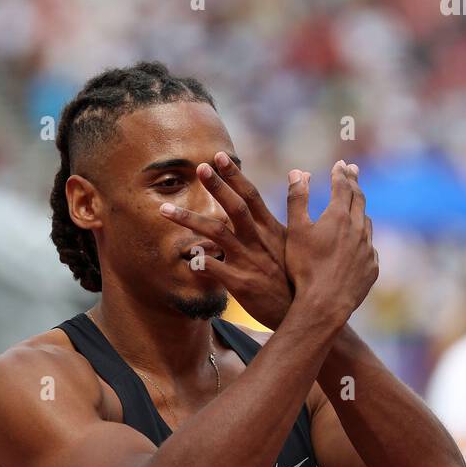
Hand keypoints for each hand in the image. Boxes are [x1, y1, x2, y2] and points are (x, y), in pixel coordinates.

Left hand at [159, 152, 291, 328]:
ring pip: (216, 234)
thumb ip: (292, 207)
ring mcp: (248, 261)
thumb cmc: (295, 275)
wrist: (300, 310)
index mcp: (269, 229)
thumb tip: (300, 172)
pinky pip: (214, 269)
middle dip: (217, 186)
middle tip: (198, 167)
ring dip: (189, 219)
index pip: (251, 195)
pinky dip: (199, 262)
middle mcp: (257, 241)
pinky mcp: (240, 283)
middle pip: (235, 207)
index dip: (235, 175)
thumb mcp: (296, 239)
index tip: (219, 156)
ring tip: (164, 210)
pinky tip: (185, 258)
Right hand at [284, 162, 378, 321]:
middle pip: (359, 199)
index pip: (342, 186)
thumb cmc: (305, 268)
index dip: (340, 173)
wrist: (325, 304)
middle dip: (354, 184)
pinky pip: (370, 248)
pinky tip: (360, 244)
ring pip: (366, 223)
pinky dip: (364, 240)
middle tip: (353, 172)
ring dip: (360, 212)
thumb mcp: (296, 231)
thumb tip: (297, 172)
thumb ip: (296, 199)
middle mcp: (358, 229)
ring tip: (356, 207)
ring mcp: (368, 249)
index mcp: (339, 216)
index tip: (340, 164)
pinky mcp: (372, 268)